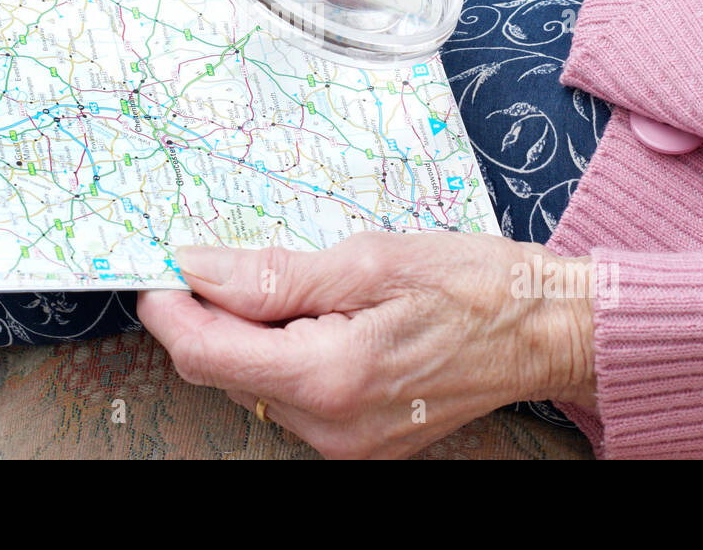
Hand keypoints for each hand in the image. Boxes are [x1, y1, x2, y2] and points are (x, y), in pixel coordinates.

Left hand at [137, 232, 596, 459]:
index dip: (169, 308)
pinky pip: (290, 395)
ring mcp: (345, 443)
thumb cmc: (473, 285)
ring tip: (302, 286)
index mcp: (329, 377)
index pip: (206, 353)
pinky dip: (284, 353)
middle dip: (212, 314)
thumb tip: (199, 269)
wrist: (544, 331)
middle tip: (229, 259)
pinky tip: (320, 317)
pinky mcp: (357, 442)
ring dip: (252, 333)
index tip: (158, 269)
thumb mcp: (369, 260)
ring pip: (254, 383)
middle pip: (224, 370)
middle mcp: (330, 427)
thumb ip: (273, 275)